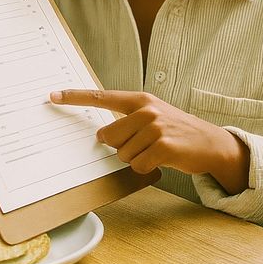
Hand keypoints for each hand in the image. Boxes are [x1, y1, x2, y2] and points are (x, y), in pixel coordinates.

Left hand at [50, 89, 249, 193]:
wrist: (209, 142)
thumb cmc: (176, 131)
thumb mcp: (153, 116)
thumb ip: (128, 120)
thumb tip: (100, 136)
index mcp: (140, 100)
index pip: (102, 96)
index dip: (75, 97)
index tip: (53, 96)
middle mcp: (146, 110)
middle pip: (108, 136)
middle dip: (119, 147)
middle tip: (141, 145)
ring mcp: (155, 127)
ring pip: (122, 154)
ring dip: (136, 159)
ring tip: (155, 151)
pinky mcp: (163, 146)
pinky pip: (138, 165)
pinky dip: (146, 168)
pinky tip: (161, 160)